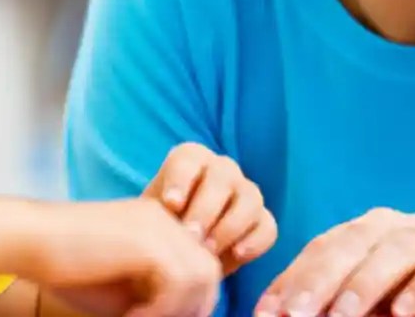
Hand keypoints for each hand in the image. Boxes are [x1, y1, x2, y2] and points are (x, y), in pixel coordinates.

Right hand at [29, 198, 222, 316]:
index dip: (190, 304)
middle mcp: (166, 219)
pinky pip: (178, 283)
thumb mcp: (124, 291)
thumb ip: (160, 301)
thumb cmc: (69, 270)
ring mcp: (159, 224)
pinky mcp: (147, 238)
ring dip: (176, 312)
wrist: (29, 241)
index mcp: (162, 226)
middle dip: (191, 308)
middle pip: (209, 271)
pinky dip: (161, 310)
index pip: (201, 267)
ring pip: (201, 277)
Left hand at [143, 142, 277, 274]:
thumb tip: (156, 217)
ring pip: (249, 199)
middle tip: (189, 236)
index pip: (189, 158)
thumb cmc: (156, 229)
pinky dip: (255, 241)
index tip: (171, 204)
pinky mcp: (262, 221)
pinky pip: (268, 226)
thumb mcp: (146, 218)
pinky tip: (236, 255)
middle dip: (205, 209)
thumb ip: (148, 213)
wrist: (176, 256)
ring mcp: (246, 193)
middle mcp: (222, 170)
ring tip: (208, 252)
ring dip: (229, 226)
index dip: (181, 180)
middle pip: (222, 177)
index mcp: (191, 159)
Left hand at [255, 209, 414, 316]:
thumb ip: (348, 304)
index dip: (291, 278)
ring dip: (367, 283)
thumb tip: (294, 316)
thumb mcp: (385, 299)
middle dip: (319, 279)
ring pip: (396, 249)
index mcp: (370, 232)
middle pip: (352, 242)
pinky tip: (404, 312)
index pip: (321, 249)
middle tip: (296, 315)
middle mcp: (400, 227)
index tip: (265, 312)